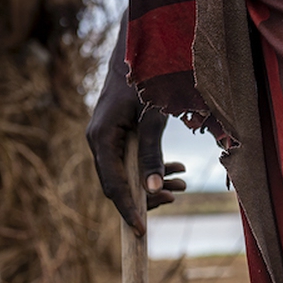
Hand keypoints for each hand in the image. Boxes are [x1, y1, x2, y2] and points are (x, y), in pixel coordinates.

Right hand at [85, 12, 185, 234]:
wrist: (140, 51)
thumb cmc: (147, 79)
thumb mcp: (153, 117)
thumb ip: (152, 152)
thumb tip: (152, 189)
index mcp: (102, 138)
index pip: (113, 185)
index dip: (128, 209)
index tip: (141, 232)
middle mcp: (99, 141)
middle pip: (119, 184)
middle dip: (148, 196)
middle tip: (177, 197)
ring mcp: (107, 139)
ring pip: (128, 174)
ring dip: (154, 183)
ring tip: (183, 184)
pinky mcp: (119, 136)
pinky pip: (133, 162)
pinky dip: (154, 168)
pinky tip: (177, 171)